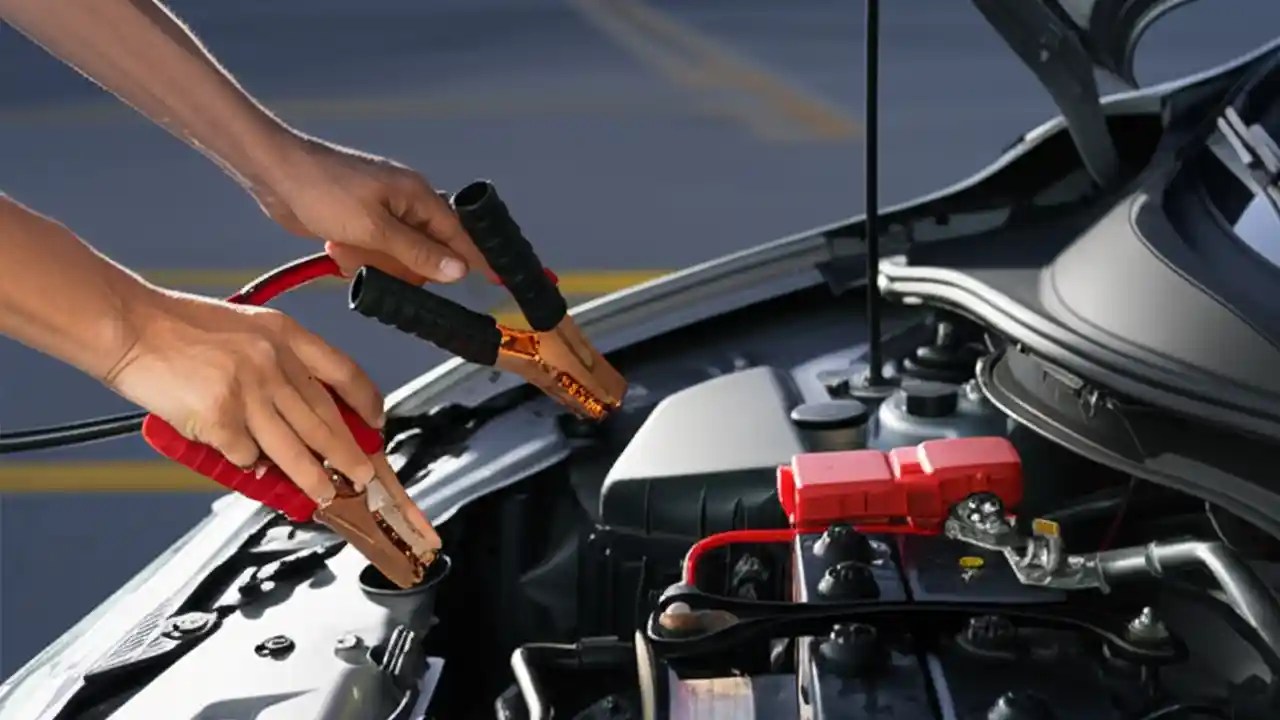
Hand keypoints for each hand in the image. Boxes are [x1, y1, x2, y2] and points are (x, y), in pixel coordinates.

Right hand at [104, 289, 384, 501]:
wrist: (131, 326)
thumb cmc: (179, 327)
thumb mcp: (247, 327)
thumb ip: (279, 362)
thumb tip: (303, 410)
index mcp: (285, 334)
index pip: (343, 372)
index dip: (366, 402)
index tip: (376, 423)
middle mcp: (274, 361)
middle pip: (323, 419)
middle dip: (348, 454)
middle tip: (362, 476)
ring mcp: (249, 391)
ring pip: (294, 448)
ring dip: (314, 477)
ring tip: (326, 493)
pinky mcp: (221, 417)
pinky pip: (246, 454)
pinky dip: (250, 465)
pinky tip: (252, 468)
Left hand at [255, 136, 491, 284]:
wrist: (274, 174)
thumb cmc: (324, 192)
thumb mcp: (374, 229)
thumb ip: (418, 252)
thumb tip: (459, 270)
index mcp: (417, 195)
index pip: (458, 234)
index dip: (474, 258)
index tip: (495, 280)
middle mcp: (405, 203)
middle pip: (426, 250)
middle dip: (404, 266)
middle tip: (379, 266)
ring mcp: (381, 212)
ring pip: (397, 255)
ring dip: (374, 262)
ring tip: (347, 252)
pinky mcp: (360, 221)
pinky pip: (373, 252)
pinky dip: (357, 257)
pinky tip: (337, 250)